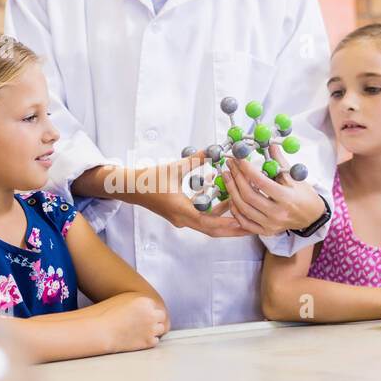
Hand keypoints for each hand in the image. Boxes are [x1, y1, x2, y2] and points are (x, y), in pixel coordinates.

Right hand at [99, 294, 168, 352]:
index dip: (149, 311)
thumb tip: (148, 307)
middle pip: (161, 316)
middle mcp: (151, 313)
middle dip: (154, 320)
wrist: (100, 330)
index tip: (141, 315)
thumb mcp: (124, 300)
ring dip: (153, 330)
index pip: (155, 306)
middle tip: (144, 324)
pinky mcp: (149, 341)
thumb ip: (139, 303)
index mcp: (145, 301)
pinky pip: (156, 340)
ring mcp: (151, 328)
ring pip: (161, 329)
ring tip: (140, 331)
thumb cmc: (107, 314)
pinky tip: (138, 338)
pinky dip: (149, 340)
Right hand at [131, 152, 250, 238]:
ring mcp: (181, 218)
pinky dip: (211, 206)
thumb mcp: (173, 167)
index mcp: (180, 210)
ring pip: (207, 222)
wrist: (130, 188)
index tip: (241, 221)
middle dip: (231, 228)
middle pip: (211, 229)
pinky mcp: (180, 214)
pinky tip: (216, 188)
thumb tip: (213, 150)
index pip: (207, 221)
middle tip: (250, 226)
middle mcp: (182, 218)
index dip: (225, 222)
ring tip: (240, 205)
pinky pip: (200, 214)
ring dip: (223, 214)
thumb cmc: (148, 179)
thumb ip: (195, 160)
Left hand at [220, 144, 324, 235]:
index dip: (247, 170)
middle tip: (230, 166)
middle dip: (236, 178)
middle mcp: (277, 214)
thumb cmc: (304, 195)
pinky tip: (232, 198)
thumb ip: (280, 161)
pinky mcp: (266, 231)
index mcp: (287, 199)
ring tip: (228, 177)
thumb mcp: (295, 177)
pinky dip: (236, 210)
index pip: (262, 183)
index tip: (239, 159)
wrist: (312, 216)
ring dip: (232, 192)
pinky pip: (245, 223)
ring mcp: (270, 224)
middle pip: (249, 196)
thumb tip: (269, 145)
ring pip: (243, 209)